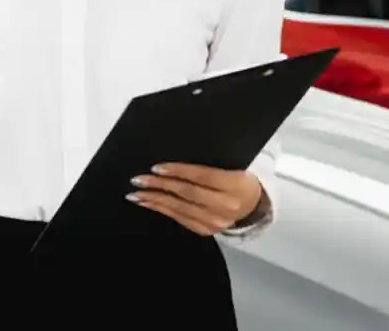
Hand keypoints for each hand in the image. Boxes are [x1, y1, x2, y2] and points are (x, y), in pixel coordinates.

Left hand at [127, 163, 264, 235]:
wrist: (253, 206)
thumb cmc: (237, 179)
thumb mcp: (232, 167)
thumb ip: (208, 165)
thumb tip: (173, 158)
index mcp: (235, 185)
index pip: (201, 176)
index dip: (178, 171)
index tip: (156, 167)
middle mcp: (226, 206)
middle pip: (187, 193)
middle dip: (159, 185)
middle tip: (138, 179)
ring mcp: (216, 222)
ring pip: (179, 208)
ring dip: (154, 199)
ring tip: (135, 193)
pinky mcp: (206, 230)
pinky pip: (179, 218)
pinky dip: (161, 209)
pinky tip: (147, 203)